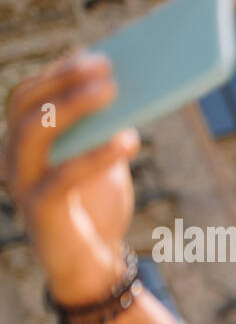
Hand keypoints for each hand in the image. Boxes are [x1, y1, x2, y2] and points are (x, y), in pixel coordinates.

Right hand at [2, 51, 140, 303]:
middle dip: (63, 79)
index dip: (58, 72)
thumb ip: (109, 131)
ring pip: (32, 132)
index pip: (29, 95)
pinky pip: (63, 175)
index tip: (96, 54)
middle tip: (108, 67)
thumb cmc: (99, 211)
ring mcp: (19, 184)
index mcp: (24, 143)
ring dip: (72, 106)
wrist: (95, 269)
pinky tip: (129, 140)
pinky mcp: (39, 211)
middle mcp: (12, 159)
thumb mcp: (107, 163)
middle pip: (24, 104)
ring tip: (114, 93)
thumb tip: (135, 90)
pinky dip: (97, 154)